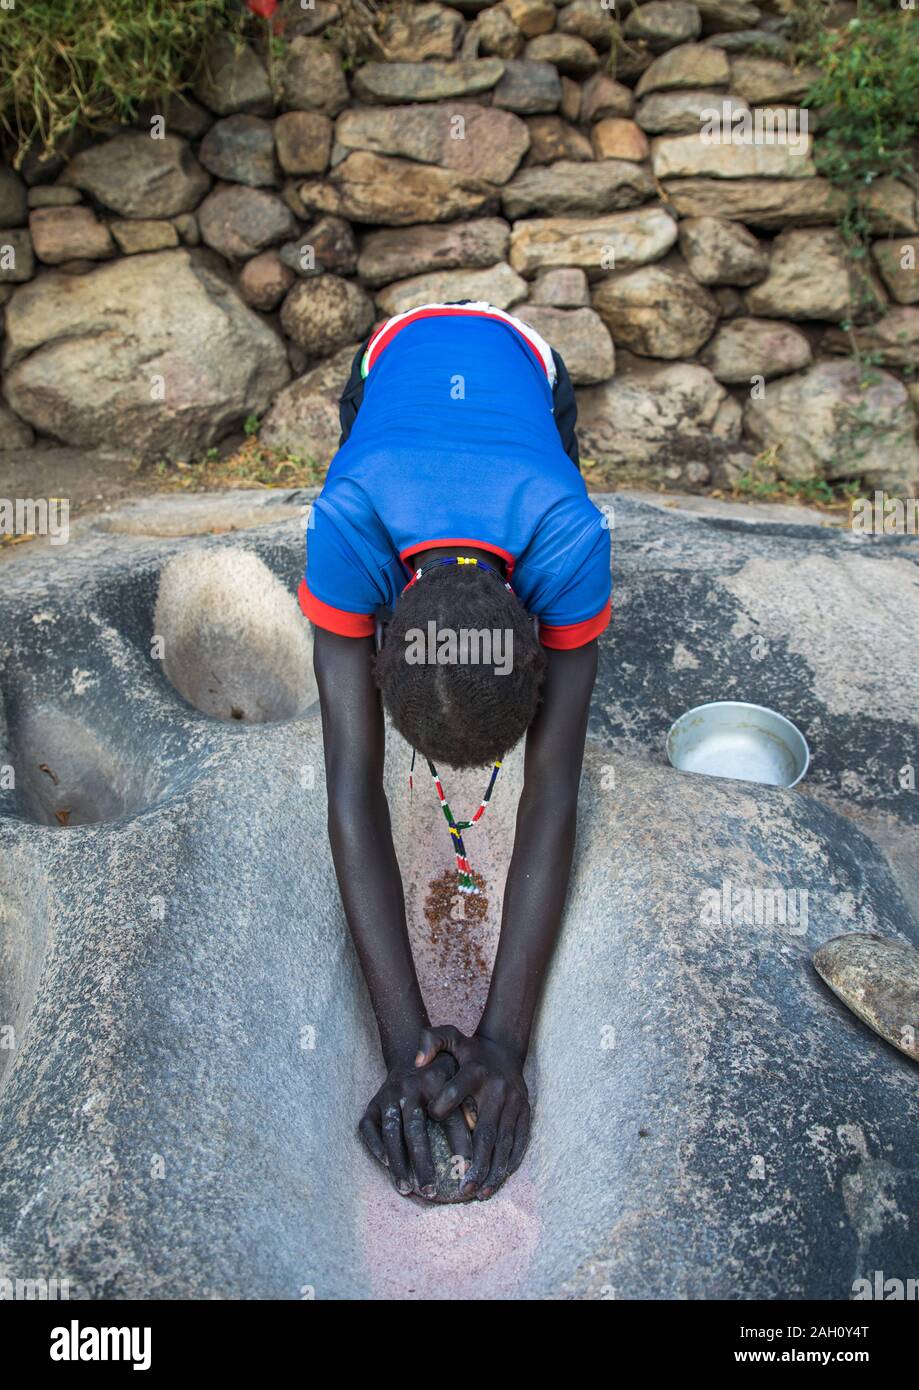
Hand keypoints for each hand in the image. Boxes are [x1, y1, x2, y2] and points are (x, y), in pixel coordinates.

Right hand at [359, 1051, 472, 1199]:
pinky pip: (369, 1129)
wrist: (409, 1054)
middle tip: (431, 1191)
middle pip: (415, 1130)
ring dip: (398, 1163)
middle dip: (422, 1163)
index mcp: (434, 1081)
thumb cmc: (442, 1075)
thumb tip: (478, 1132)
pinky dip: (376, 1147)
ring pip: (391, 1133)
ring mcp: (387, 1096)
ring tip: (407, 1188)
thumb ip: (469, 1102)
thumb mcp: (459, 1078)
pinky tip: (386, 1166)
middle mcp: (408, 1088)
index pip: (449, 1117)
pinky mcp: (372, 1105)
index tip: (467, 1171)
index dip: (459, 1143)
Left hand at [415, 1025, 530, 1200]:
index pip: (453, 1094)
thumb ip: (430, 1042)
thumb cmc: (468, 1052)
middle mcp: (497, 1088)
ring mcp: (514, 1101)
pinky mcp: (525, 1111)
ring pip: (503, 1142)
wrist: (503, 1048)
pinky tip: (497, 1180)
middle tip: (462, 1188)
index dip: (440, 1110)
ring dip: (492, 1170)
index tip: (430, 1127)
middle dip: (474, 1163)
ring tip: (479, 1192)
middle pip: (484, 1132)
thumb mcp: (449, 1038)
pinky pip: (519, 1141)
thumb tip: (416, 1062)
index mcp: (474, 1071)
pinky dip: (509, 1162)